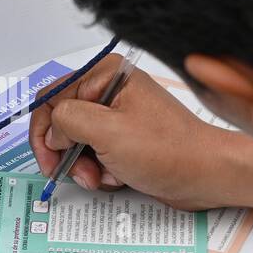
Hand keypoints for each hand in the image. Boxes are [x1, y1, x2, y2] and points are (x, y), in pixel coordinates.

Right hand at [29, 54, 252, 226]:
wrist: (207, 175)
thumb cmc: (168, 151)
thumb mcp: (107, 132)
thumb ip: (67, 120)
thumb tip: (53, 130)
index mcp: (107, 75)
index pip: (51, 96)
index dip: (44, 130)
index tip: (49, 158)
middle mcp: (111, 89)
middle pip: (61, 120)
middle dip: (66, 152)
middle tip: (76, 173)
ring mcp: (119, 114)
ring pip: (76, 141)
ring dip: (83, 165)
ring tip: (101, 178)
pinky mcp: (126, 137)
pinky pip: (95, 153)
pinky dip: (99, 170)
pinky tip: (117, 177)